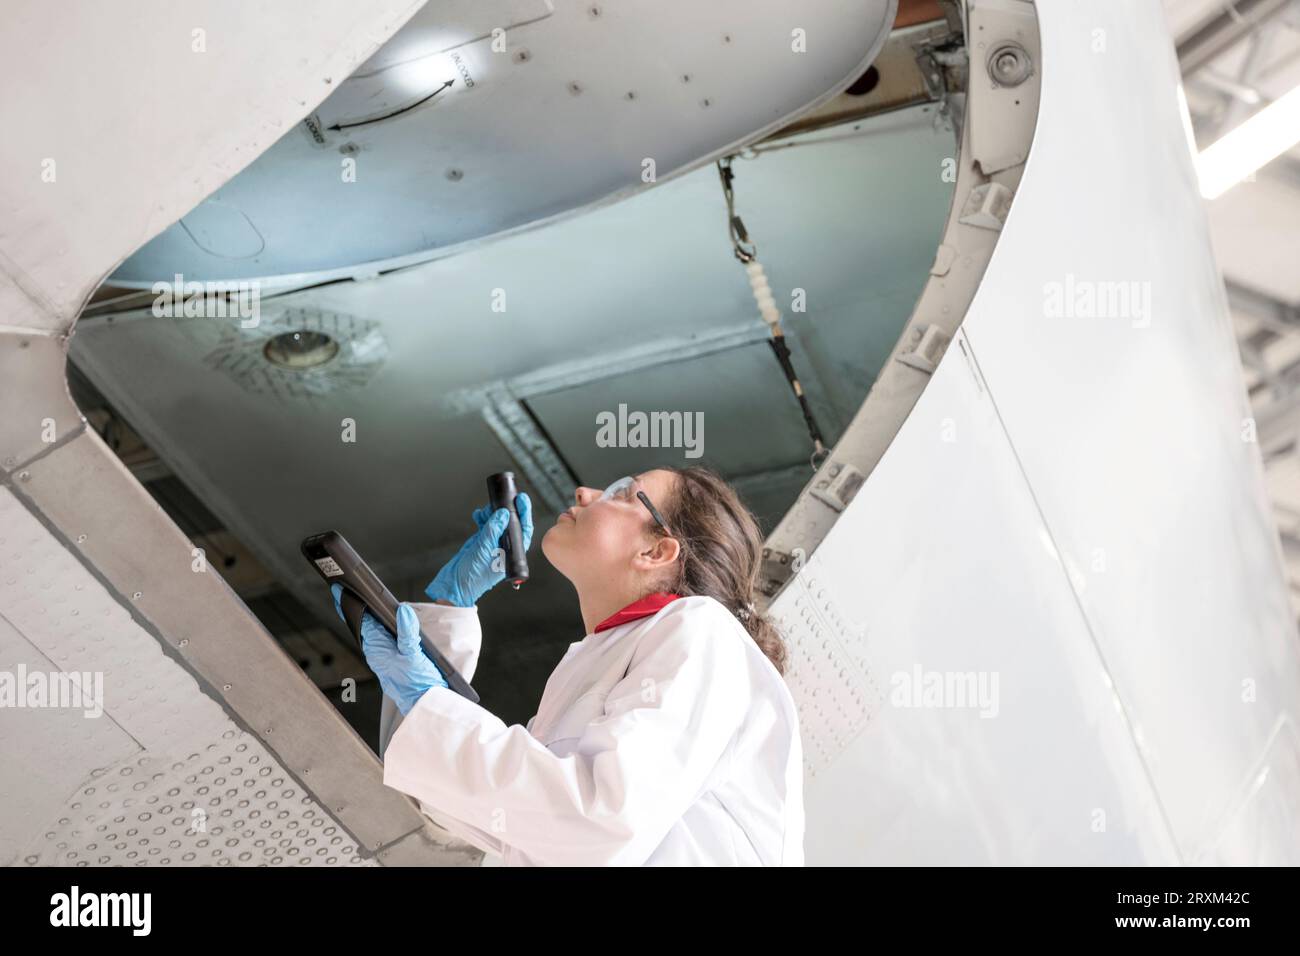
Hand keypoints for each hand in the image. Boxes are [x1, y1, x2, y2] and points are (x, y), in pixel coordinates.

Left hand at [331, 583, 447, 713]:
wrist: (422, 703)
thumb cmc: (419, 682)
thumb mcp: (415, 654)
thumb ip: (407, 632)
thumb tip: (401, 610)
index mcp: (378, 648)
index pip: (363, 621)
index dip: (352, 605)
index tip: (339, 591)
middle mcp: (376, 653)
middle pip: (363, 627)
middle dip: (355, 611)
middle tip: (344, 593)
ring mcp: (382, 658)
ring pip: (370, 635)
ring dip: (366, 621)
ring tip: (362, 605)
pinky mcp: (389, 663)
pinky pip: (378, 642)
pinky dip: (376, 631)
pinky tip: (382, 627)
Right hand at [424, 492, 532, 606]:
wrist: (454, 585)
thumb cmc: (472, 576)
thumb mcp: (483, 550)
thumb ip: (493, 531)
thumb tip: (503, 514)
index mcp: (512, 555)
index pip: (524, 531)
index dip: (525, 514)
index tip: (522, 500)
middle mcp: (505, 549)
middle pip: (512, 525)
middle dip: (508, 510)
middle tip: (506, 497)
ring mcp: (493, 545)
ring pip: (498, 523)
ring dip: (493, 513)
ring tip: (486, 509)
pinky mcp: (482, 543)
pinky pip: (486, 526)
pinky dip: (482, 519)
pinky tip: (478, 515)